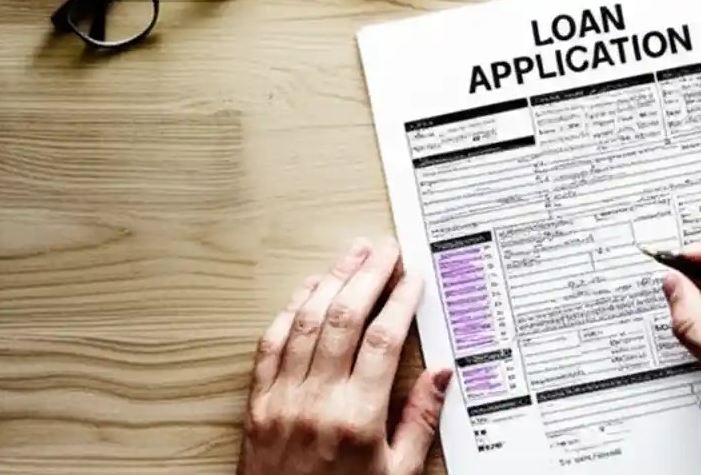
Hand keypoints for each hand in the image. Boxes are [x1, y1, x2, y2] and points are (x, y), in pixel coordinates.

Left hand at [238, 238, 451, 474]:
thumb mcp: (398, 474)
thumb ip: (421, 420)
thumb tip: (443, 374)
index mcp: (357, 419)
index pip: (383, 339)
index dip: (400, 299)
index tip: (412, 276)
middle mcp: (317, 402)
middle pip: (345, 318)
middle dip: (368, 275)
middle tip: (385, 248)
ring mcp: (282, 400)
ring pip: (307, 322)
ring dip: (331, 281)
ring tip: (351, 254)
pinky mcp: (257, 405)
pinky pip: (270, 344)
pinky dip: (290, 311)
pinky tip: (307, 290)